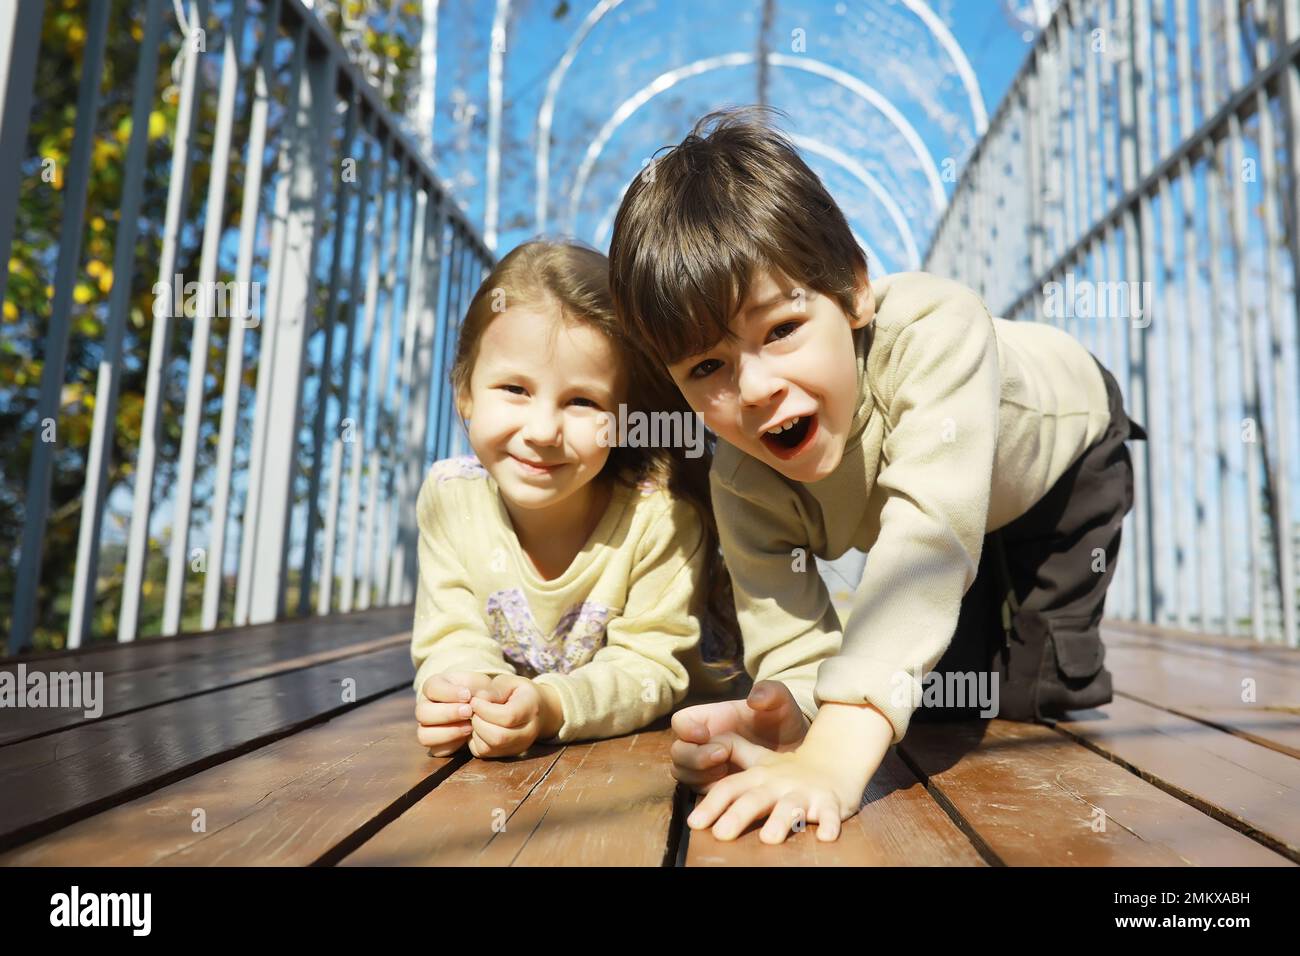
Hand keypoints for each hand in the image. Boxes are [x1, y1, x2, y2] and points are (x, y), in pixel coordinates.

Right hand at [416, 671, 495, 755]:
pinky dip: (452, 745)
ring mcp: (427, 727)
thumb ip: (480, 689)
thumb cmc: (479, 691)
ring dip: (448, 733)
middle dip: (447, 714)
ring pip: (424, 735)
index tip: (467, 695)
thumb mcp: (481, 684)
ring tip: (470, 727)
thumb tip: (478, 700)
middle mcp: (425, 707)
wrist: (481, 708)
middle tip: (468, 712)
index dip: (448, 693)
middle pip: (422, 713)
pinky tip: (467, 738)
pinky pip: (436, 750)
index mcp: (433, 686)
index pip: (431, 688)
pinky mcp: (435, 745)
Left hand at [466, 674, 558, 757]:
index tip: (474, 700)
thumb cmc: (519, 693)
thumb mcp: (509, 682)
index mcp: (530, 710)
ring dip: (475, 731)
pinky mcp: (506, 755)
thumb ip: (494, 690)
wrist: (539, 711)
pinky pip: (483, 753)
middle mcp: (527, 733)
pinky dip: (475, 740)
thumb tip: (476, 700)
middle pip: (498, 737)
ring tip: (477, 717)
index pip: (508, 716)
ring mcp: (517, 747)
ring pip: (488, 748)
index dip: (485, 709)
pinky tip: (479, 727)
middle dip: (478, 722)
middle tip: (473, 710)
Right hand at [670, 680, 809, 791]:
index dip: (686, 728)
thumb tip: (753, 699)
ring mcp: (707, 768)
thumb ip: (771, 693)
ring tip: (727, 775)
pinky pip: (699, 794)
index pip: (681, 721)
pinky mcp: (715, 788)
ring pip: (683, 774)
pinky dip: (710, 795)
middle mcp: (703, 743)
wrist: (796, 751)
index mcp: (712, 718)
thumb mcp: (782, 703)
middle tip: (722, 757)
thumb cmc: (783, 722)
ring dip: (699, 777)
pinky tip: (733, 793)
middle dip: (694, 757)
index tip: (704, 734)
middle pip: (678, 751)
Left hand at [685, 735, 862, 843]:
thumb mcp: (758, 761)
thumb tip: (695, 764)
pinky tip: (826, 837)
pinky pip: (831, 814)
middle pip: (755, 798)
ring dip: (781, 822)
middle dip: (738, 816)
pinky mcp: (830, 802)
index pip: (730, 788)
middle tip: (721, 835)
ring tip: (768, 839)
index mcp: (758, 775)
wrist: (834, 760)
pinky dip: (830, 825)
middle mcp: (778, 783)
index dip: (711, 804)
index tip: (695, 824)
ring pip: (791, 807)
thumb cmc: (788, 769)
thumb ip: (730, 761)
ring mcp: (804, 792)